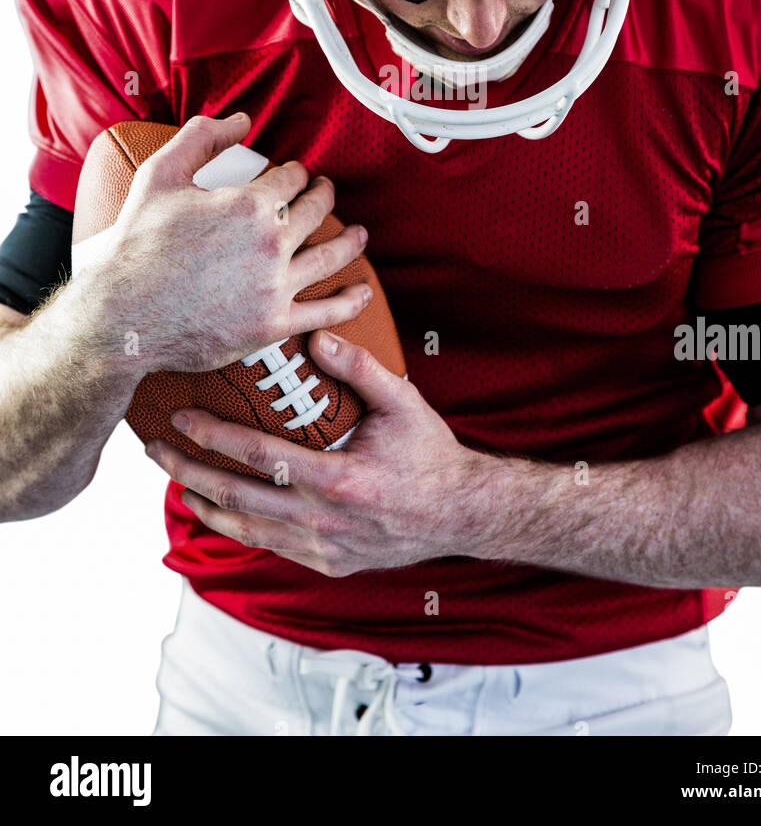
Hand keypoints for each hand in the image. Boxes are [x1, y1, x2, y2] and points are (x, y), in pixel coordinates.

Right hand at [87, 114, 370, 375]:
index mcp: (250, 204)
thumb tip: (242, 120)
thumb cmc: (136, 243)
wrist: (120, 313)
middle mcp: (272, 244)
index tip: (296, 174)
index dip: (297, 173)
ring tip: (359, 235)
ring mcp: (275, 287)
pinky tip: (360, 293)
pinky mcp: (272, 325)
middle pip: (315, 212)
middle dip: (324, 197)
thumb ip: (202, 136)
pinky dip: (348, 301)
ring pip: (330, 258)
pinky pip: (324, 312)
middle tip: (325, 194)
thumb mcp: (161, 174)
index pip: (292, 179)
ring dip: (350, 241)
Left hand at [145, 329, 483, 575]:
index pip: (260, 456)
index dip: (215, 437)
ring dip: (204, 504)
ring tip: (176, 479)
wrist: (461, 513)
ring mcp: (323, 549)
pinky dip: (237, 528)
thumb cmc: (430, 454)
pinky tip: (219, 509)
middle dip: (189, 471)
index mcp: (339, 481)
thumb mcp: (403, 402)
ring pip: (245, 531)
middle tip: (157, 449)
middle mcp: (324, 522)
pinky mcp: (326, 564)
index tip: (181, 419)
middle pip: (237, 498)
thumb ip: (361, 369)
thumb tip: (316, 339)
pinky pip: (269, 547)